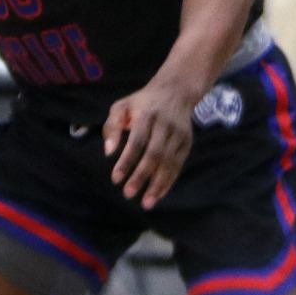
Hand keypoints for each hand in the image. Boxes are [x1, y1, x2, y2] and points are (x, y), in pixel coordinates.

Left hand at [103, 78, 200, 207]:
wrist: (176, 91)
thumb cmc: (142, 102)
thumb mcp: (122, 106)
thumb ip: (112, 126)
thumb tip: (108, 152)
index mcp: (147, 114)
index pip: (137, 141)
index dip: (127, 161)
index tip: (115, 179)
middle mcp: (165, 124)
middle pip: (154, 154)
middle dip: (141, 176)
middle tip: (128, 194)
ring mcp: (179, 134)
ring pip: (169, 162)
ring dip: (157, 184)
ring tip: (146, 203)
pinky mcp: (187, 142)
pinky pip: (178, 164)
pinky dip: (169, 181)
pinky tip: (159, 195)